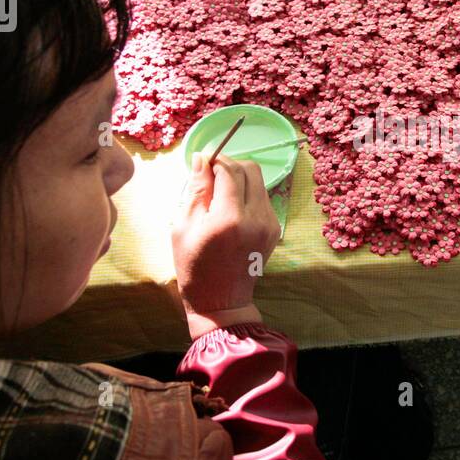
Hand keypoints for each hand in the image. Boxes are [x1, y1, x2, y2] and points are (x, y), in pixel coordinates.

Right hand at [172, 152, 279, 336]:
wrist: (221, 301)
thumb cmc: (194, 266)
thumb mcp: (184, 226)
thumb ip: (196, 190)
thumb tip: (201, 158)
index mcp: (230, 218)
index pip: (229, 170)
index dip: (215, 160)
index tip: (202, 163)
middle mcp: (256, 218)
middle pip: (250, 169)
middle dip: (229, 166)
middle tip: (211, 177)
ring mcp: (270, 223)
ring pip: (259, 181)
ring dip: (240, 180)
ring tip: (220, 196)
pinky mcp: (275, 228)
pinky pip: (263, 197)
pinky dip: (247, 195)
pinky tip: (231, 210)